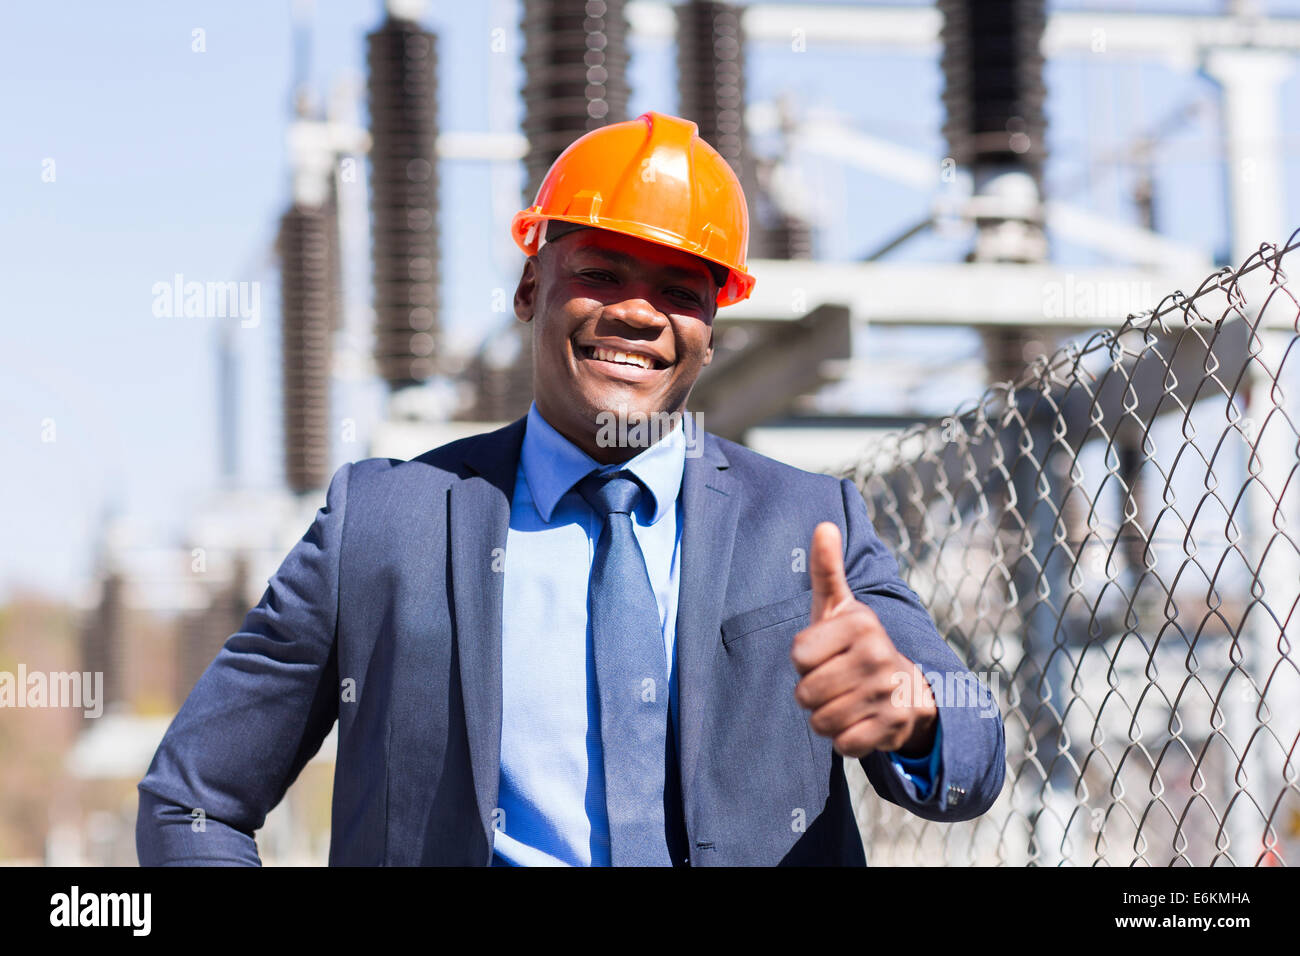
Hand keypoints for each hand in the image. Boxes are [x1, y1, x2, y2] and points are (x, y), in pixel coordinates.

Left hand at [790, 522, 936, 758]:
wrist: (909, 690)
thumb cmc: (858, 645)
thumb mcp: (841, 607)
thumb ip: (827, 569)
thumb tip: (823, 526)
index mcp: (860, 623)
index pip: (798, 654)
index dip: (804, 659)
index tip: (825, 653)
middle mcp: (878, 656)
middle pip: (805, 692)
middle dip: (811, 693)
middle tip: (835, 682)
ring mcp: (888, 694)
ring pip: (820, 721)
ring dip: (825, 717)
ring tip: (846, 700)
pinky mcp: (893, 728)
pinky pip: (843, 745)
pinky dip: (844, 739)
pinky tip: (860, 722)